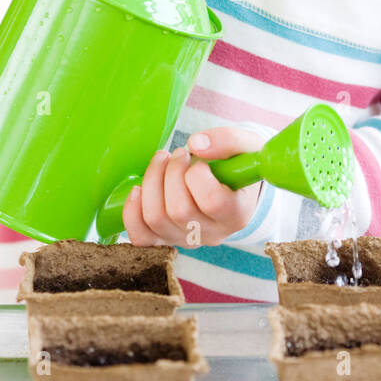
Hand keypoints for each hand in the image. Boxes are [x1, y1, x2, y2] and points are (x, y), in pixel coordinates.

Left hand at [122, 126, 264, 247]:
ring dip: (151, 182)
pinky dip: (132, 211)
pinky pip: (140, 237)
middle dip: (171, 172)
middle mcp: (212, 234)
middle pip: (179, 210)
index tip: (199, 159)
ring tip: (162, 161)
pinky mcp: (165, 239)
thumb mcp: (247, 146)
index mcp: (236, 214)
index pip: (212, 202)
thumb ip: (228, 140)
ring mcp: (186, 239)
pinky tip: (139, 188)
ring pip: (156, 219)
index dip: (197, 174)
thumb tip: (195, 144)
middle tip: (179, 154)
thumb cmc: (239, 165)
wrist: (231, 186)